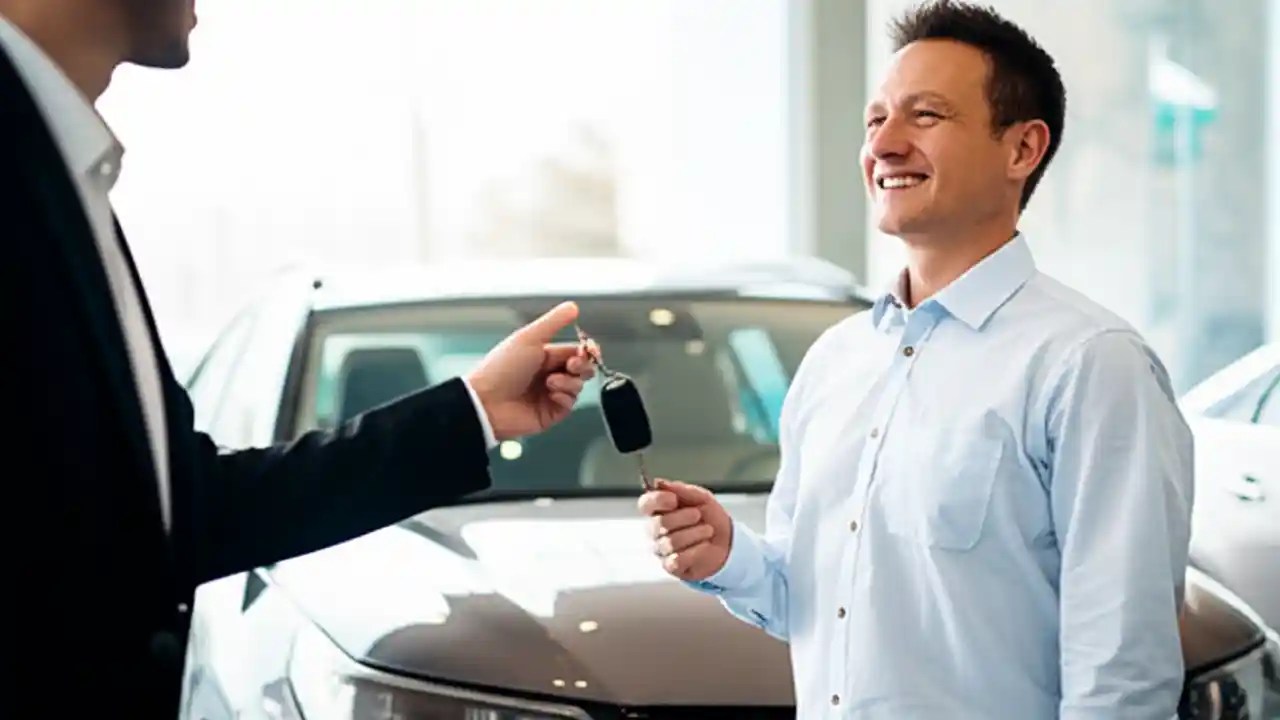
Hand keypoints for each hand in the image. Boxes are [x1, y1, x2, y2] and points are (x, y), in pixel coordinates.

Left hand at [466, 301, 595, 440]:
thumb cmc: (501, 368)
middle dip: (582, 366)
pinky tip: (552, 394)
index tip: (590, 349)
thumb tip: (573, 306)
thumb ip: (554, 322)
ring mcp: (550, 394)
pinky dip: (564, 397)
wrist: (486, 401)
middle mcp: (548, 374)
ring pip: (577, 386)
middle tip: (572, 365)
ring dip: (569, 382)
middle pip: (581, 369)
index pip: (575, 350)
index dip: (585, 350)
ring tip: (550, 382)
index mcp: (543, 355)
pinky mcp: (550, 413)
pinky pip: (570, 404)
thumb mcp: (529, 338)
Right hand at [637, 478, 732, 580]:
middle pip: (658, 523)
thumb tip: (659, 483)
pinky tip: (705, 546)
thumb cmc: (710, 518)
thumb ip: (681, 490)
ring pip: (671, 542)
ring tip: (708, 530)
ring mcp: (662, 550)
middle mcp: (655, 530)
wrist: (728, 542)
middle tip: (698, 515)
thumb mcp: (701, 498)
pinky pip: (678, 559)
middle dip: (683, 518)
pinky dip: (696, 550)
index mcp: (659, 510)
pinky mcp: (671, 566)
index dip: (657, 500)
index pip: (645, 504)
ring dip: (695, 533)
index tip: (674, 500)